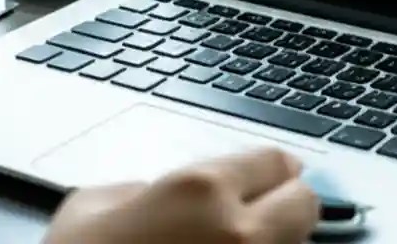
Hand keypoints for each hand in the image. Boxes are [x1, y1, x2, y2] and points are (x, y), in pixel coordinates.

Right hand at [43, 148, 318, 243]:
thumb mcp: (91, 208)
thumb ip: (139, 189)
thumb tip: (155, 194)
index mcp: (202, 190)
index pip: (275, 161)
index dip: (271, 169)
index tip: (272, 174)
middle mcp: (240, 233)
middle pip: (305, 205)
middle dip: (288, 203)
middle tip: (266, 209)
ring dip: (279, 240)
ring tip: (243, 242)